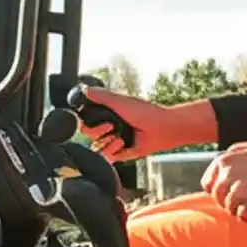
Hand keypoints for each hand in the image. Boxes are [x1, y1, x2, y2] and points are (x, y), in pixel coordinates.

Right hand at [75, 87, 213, 161]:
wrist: (162, 129)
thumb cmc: (146, 113)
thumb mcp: (121, 101)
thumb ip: (102, 96)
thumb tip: (84, 89)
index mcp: (107, 113)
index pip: (86, 119)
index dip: (85, 120)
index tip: (90, 118)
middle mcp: (109, 126)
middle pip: (88, 134)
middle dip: (97, 131)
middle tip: (110, 127)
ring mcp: (114, 140)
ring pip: (96, 147)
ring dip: (106, 143)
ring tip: (120, 138)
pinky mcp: (120, 153)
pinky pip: (107, 157)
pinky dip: (112, 151)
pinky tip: (122, 144)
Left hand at [200, 138, 246, 220]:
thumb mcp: (245, 150)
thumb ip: (228, 162)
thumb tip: (218, 175)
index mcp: (223, 161)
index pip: (208, 184)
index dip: (220, 189)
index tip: (231, 191)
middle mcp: (225, 175)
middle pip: (218, 198)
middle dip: (231, 199)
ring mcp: (235, 191)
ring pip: (229, 208)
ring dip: (243, 206)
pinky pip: (242, 216)